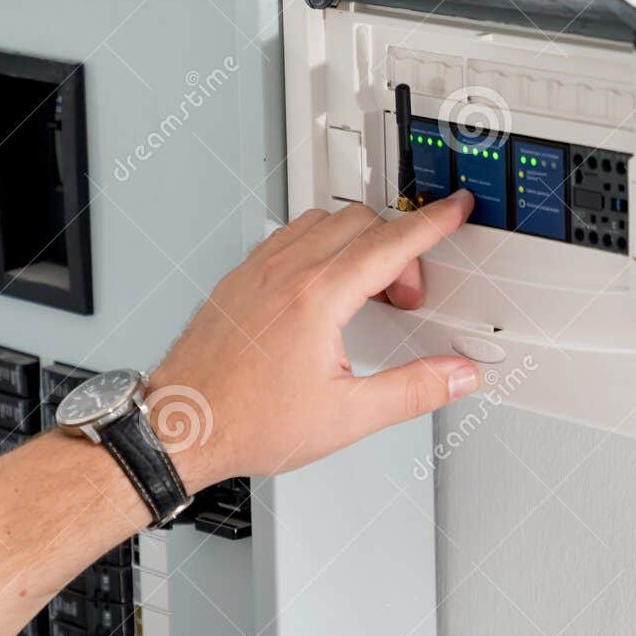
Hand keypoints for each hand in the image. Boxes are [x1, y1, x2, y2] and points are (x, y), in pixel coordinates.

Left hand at [148, 191, 480, 488]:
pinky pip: (287, 237)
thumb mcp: (346, 417)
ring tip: (366, 291)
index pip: (390, 243)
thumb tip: (455, 375)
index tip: (454, 209)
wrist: (180, 425)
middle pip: (360, 223)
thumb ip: (412, 391)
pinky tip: (322, 287)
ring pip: (321, 222)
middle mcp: (284, 273)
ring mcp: (256, 271)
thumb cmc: (245, 422)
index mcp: (316, 298)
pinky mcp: (237, 279)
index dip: (432, 222)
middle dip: (397, 247)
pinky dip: (317, 247)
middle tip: (406, 294)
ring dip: (355, 241)